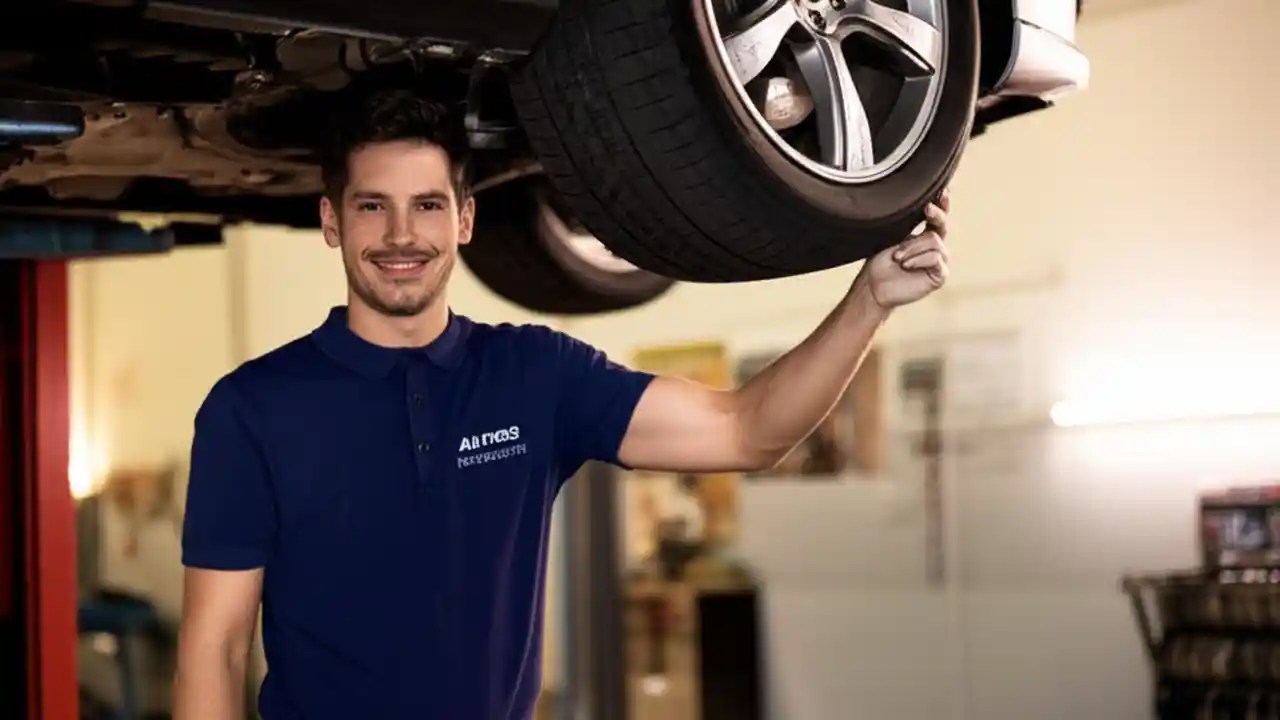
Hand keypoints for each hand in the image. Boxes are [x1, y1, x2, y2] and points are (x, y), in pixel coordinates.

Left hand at [857, 188, 950, 309]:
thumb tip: (921, 203)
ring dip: (912, 247)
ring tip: (898, 258)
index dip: (943, 204)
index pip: (938, 217)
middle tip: (927, 210)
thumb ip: (907, 223)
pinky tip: (906, 265)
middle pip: (941, 224)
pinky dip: (918, 259)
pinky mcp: (940, 275)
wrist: (874, 286)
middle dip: (934, 215)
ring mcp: (939, 260)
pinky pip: (935, 258)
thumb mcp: (892, 236)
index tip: (942, 192)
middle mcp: (935, 246)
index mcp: (924, 235)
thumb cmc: (880, 262)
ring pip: (934, 241)